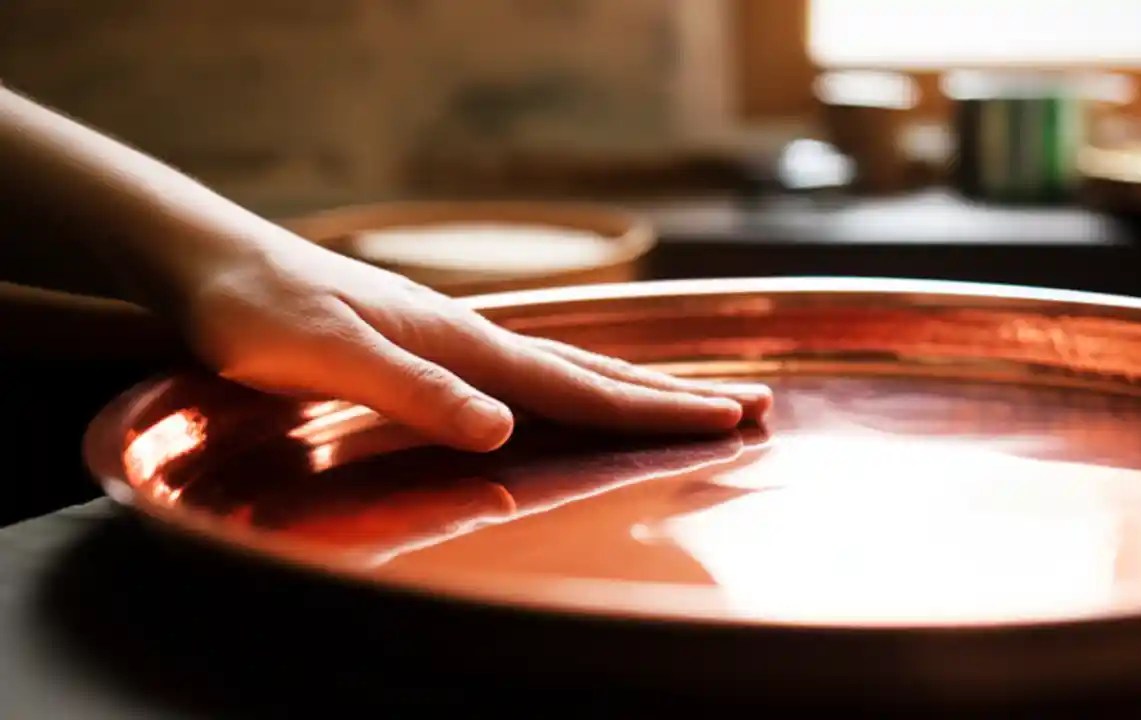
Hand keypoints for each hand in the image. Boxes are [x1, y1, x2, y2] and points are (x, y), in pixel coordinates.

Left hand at [181, 238, 771, 451]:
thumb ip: (415, 392)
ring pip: (568, 366)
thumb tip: (504, 428)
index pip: (577, 386)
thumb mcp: (327, 356)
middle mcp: (473, 336)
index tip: (725, 419)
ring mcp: (456, 337)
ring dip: (637, 386)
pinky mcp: (432, 345)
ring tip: (692, 396)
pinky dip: (580, 382)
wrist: (213, 262)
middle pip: (594, 370)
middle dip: (673, 395)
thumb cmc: (258, 312)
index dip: (653, 410)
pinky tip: (581, 385)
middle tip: (751, 405)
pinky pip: (530, 369)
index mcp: (462, 343)